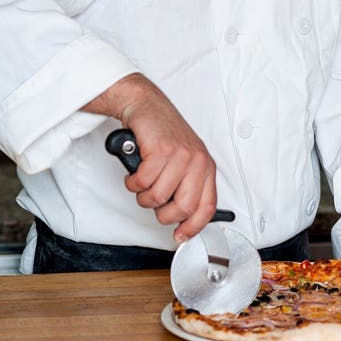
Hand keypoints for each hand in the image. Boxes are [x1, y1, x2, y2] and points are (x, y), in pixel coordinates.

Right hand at [84, 73, 216, 242]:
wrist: (146, 105)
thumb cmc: (162, 134)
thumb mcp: (185, 160)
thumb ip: (187, 185)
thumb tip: (183, 220)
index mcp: (206, 167)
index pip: (207, 206)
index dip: (193, 226)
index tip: (180, 236)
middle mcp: (197, 161)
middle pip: (183, 207)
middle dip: (162, 213)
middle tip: (153, 202)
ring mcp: (180, 154)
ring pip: (158, 196)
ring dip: (142, 195)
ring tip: (142, 181)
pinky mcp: (161, 150)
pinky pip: (143, 181)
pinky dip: (133, 181)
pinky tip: (135, 171)